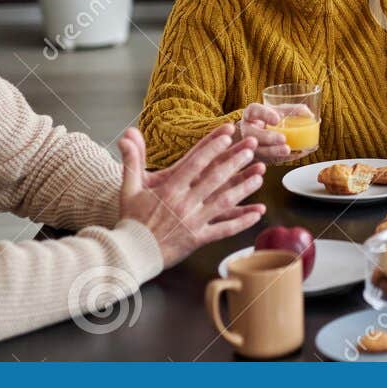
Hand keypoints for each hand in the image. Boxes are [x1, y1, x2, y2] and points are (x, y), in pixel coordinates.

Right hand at [118, 125, 265, 267]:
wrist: (131, 254)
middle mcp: (184, 204)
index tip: (227, 135)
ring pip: (224, 202)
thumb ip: (132, 160)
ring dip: (243, 189)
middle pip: (214, 179)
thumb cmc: (131, 220)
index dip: (213, 148)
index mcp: (169, 189)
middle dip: (235, 163)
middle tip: (250, 150)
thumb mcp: (129, 188)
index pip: (195, 163)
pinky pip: (224, 229)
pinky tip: (257, 213)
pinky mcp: (198, 239)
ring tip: (259, 176)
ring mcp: (193, 222)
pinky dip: (242, 222)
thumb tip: (127, 133)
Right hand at [237, 102, 315, 164]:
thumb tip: (309, 114)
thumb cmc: (270, 120)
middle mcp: (247, 129)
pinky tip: (293, 155)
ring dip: (273, 152)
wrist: (259, 133)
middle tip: (282, 138)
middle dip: (268, 138)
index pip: (254, 111)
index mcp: (251, 114)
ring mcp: (250, 145)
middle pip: (252, 134)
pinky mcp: (257, 157)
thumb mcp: (278, 110)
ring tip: (287, 150)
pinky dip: (281, 158)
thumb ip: (292, 110)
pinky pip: (267, 160)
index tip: (277, 119)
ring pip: (258, 151)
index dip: (265, 115)